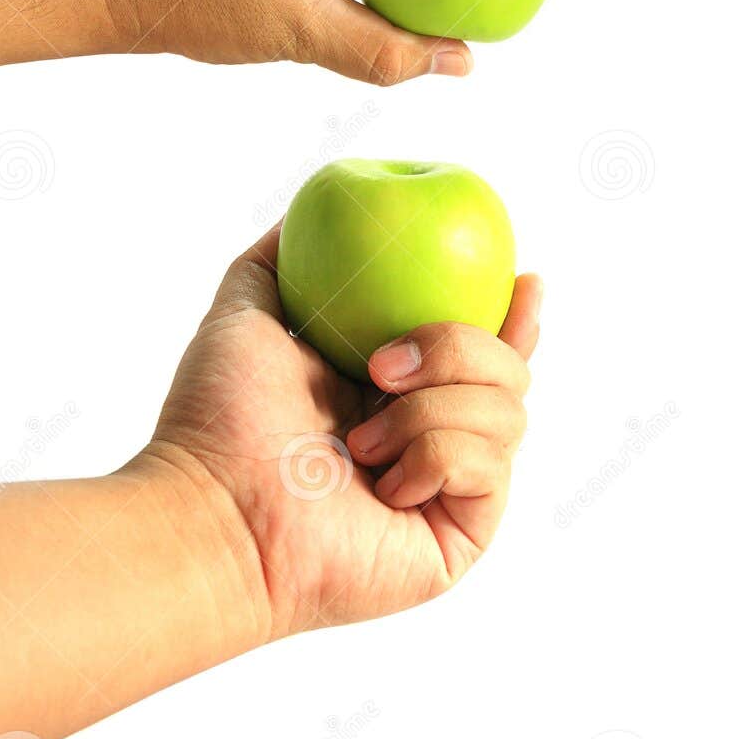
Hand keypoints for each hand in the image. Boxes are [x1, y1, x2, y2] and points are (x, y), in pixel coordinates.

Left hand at [141, 227, 539, 641]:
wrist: (214, 513)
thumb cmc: (216, 422)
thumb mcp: (247, 312)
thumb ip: (281, 257)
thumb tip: (319, 203)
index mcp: (402, 394)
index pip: (487, 349)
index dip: (518, 315)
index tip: (525, 277)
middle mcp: (437, 440)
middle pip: (513, 370)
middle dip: (460, 348)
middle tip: (383, 363)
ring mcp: (453, 490)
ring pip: (507, 412)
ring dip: (427, 409)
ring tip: (357, 439)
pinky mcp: (461, 535)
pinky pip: (489, 465)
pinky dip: (433, 456)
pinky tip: (380, 484)